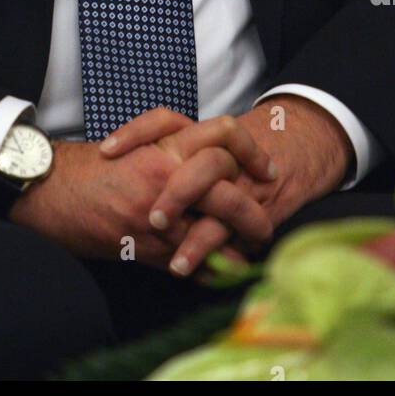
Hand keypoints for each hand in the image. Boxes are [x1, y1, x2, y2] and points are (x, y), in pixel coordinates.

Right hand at [8, 116, 275, 272]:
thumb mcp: (136, 140)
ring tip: (247, 254)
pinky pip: (186, 260)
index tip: (265, 171)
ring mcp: (154, 212)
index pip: (224, 134)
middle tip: (264, 223)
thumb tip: (211, 159)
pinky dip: (206, 269)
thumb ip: (173, 145)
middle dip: (252, 211)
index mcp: (165, 145)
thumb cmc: (91, 165)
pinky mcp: (142, 244)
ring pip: (211, 230)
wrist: (48, 188)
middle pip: (227, 188)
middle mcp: (165, 175)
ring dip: (234, 246)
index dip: (251, 151)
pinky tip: (216, 272)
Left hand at [99, 96, 353, 276]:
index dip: (135, 132)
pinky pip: (238, 235)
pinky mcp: (259, 211)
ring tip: (176, 264)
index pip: (162, 120)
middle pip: (206, 162)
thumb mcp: (190, 151)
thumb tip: (112, 174)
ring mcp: (242, 183)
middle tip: (154, 220)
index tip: (107, 152)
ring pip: (227, 208)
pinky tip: (195, 276)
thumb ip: (163, 163)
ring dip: (201, 238)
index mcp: (196, 137)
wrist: (288, 157)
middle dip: (180, 192)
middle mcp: (221, 156)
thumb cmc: (225, 160)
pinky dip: (216, 257)